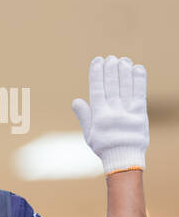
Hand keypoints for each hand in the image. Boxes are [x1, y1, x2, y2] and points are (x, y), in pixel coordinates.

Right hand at [72, 55, 147, 174]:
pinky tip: (137, 68)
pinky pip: (140, 93)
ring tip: (122, 60)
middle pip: (111, 85)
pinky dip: (139, 80)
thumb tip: (76, 100)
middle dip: (110, 69)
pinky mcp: (140, 113)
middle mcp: (113, 111)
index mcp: (99, 115)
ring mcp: (128, 112)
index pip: (97, 89)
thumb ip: (84, 115)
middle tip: (110, 57)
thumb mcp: (89, 133)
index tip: (96, 61)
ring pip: (125, 87)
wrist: (124, 158)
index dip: (96, 74)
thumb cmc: (104, 146)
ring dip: (124, 71)